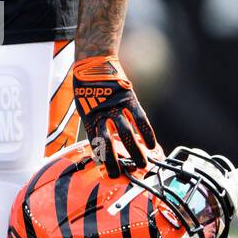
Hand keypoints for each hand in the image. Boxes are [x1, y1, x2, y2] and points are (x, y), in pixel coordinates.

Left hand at [72, 54, 157, 177]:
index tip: (108, 173)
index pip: (96, 145)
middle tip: (126, 173)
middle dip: (118, 161)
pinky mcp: (128, 99)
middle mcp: (102, 115)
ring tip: (143, 164)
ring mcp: (116, 107)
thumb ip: (94, 124)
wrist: (93, 63)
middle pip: (110, 143)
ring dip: (136, 151)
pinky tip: (152, 144)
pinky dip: (147, 132)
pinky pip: (139, 119)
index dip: (102, 160)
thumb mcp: (85, 107)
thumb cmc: (88, 88)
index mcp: (89, 119)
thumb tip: (101, 143)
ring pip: (126, 134)